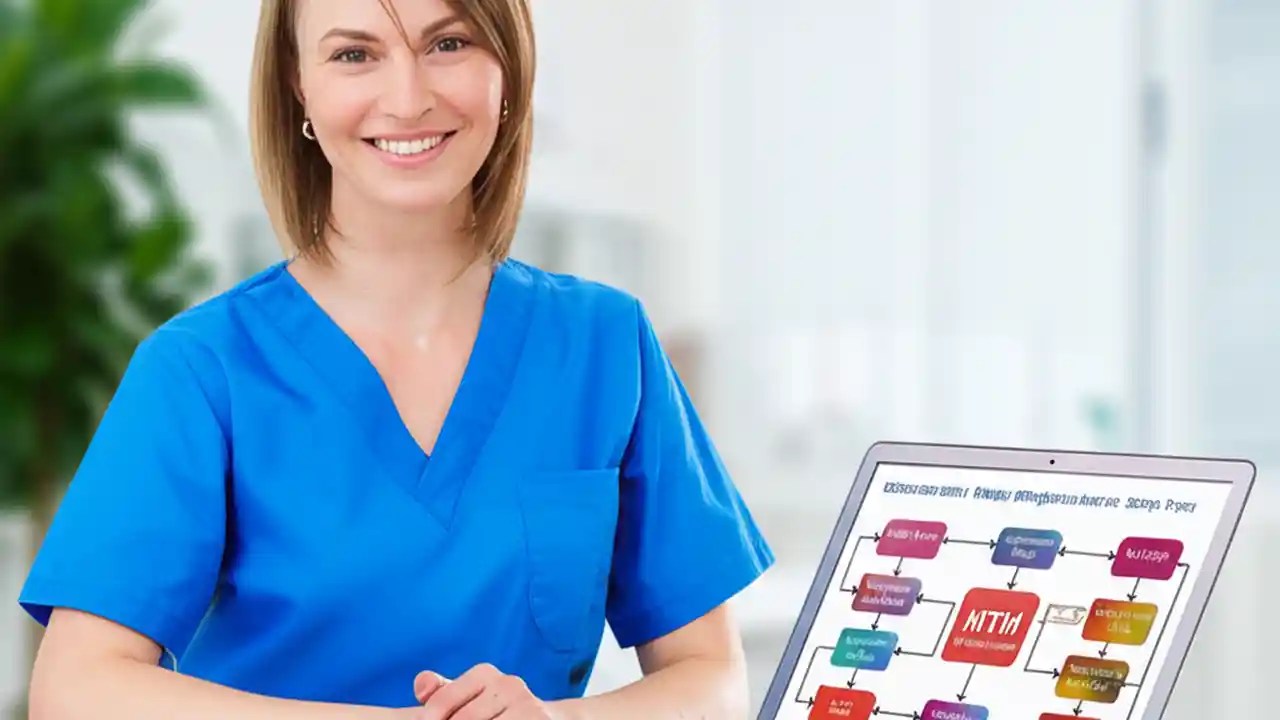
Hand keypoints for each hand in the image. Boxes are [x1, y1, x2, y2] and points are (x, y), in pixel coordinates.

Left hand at [411, 664, 557, 719]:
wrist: (542, 718)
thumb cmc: (492, 710)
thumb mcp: (466, 696)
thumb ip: (440, 691)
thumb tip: (421, 686)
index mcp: (485, 673)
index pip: (443, 700)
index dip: (431, 718)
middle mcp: (509, 685)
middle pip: (463, 719)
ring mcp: (528, 706)